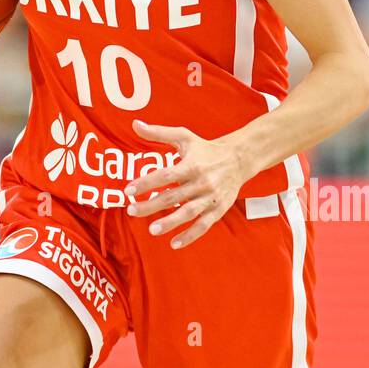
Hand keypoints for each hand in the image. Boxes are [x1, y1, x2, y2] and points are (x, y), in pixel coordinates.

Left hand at [126, 120, 250, 249]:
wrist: (239, 158)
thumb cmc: (206, 149)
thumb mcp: (184, 137)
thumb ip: (158, 133)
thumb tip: (134, 124)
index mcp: (191, 165)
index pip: (166, 175)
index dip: (146, 182)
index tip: (129, 190)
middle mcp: (201, 182)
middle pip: (173, 196)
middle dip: (151, 205)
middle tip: (131, 211)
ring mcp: (210, 198)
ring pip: (188, 213)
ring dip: (170, 222)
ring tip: (152, 229)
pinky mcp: (218, 209)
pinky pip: (203, 225)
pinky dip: (190, 236)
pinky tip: (174, 243)